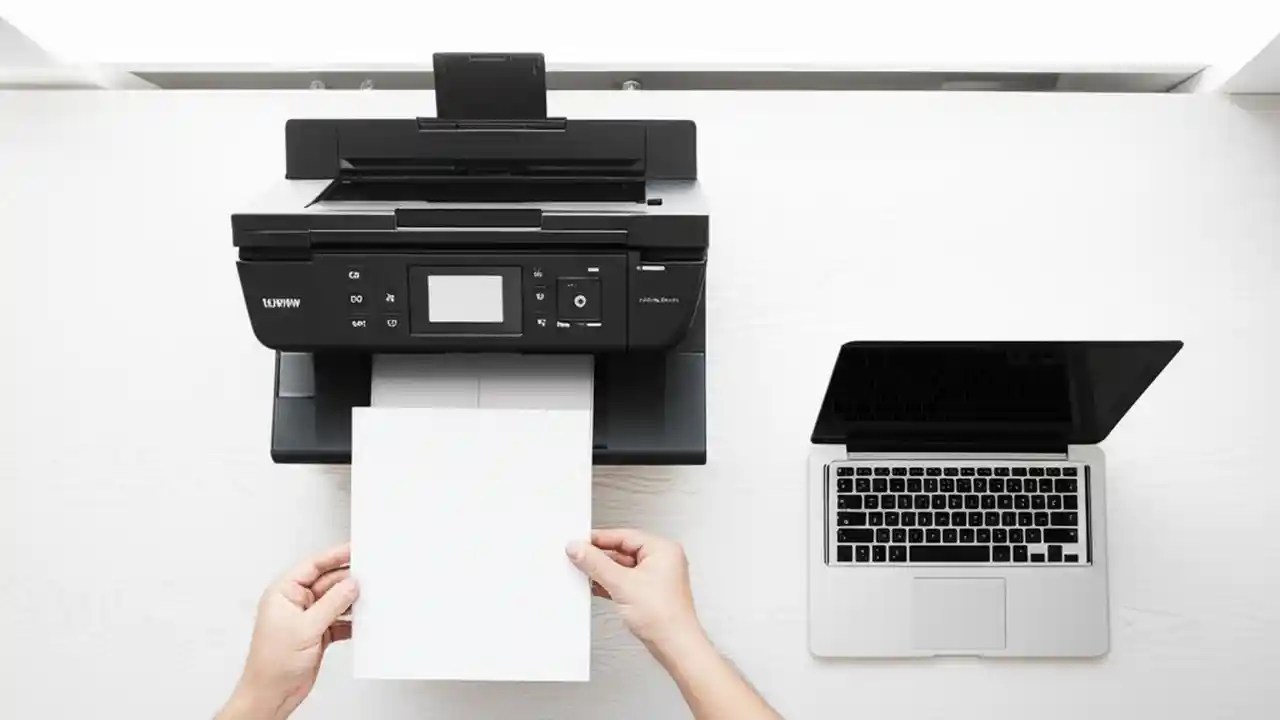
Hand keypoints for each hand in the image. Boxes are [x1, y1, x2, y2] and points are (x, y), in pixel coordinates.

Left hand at [218, 543, 358, 719]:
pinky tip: (362, 622)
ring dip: (352, 603)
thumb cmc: (272, 664)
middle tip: (370, 578)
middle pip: (328, 583)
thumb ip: (332, 603)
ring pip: (336, 602)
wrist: (271, 695)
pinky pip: (339, 620)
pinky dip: (351, 621)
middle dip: (348, 582)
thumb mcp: (306, 628)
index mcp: (284, 592)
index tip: (355, 550)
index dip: (335, 556)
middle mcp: (296, 603)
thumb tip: (351, 585)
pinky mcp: (317, 634)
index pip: (313, 565)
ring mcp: (307, 618)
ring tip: (370, 600)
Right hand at [566, 529, 703, 652]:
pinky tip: (597, 587)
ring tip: (585, 574)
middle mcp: (663, 560)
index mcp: (662, 549)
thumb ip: (596, 564)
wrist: (675, 647)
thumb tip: (579, 549)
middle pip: (623, 550)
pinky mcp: (651, 593)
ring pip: (623, 567)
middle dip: (600, 557)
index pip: (624, 536)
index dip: (599, 539)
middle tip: (579, 558)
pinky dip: (611, 583)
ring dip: (604, 571)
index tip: (580, 543)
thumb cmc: (664, 617)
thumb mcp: (622, 584)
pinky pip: (626, 581)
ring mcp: (657, 577)